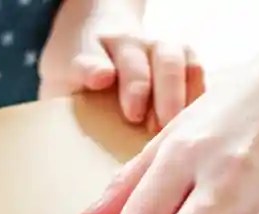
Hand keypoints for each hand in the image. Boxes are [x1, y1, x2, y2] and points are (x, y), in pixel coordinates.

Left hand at [39, 0, 203, 128]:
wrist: (99, 41)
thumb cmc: (76, 76)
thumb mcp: (60, 84)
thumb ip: (64, 100)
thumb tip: (72, 128)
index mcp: (88, 50)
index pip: (89, 58)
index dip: (94, 68)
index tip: (100, 80)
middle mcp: (127, 44)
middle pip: (138, 58)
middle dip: (141, 87)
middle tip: (143, 122)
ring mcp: (158, 48)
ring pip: (174, 59)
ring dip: (175, 93)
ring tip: (171, 128)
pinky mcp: (183, 60)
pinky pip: (196, 71)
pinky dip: (199, 96)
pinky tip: (198, 126)